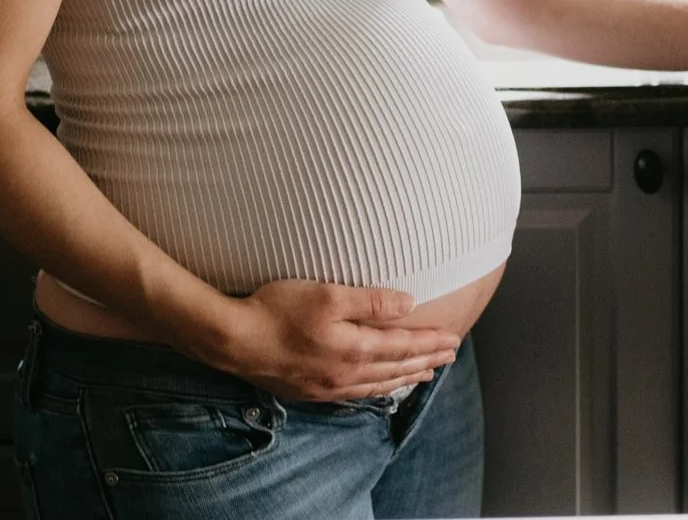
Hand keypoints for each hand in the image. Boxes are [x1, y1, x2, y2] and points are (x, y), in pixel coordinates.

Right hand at [189, 278, 459, 401]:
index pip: (403, 346)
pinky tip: (379, 388)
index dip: (430, 343)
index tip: (453, 340)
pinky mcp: (310, 391)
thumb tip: (409, 304)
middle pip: (396, 368)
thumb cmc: (278, 309)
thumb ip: (371, 302)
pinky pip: (356, 394)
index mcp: (354, 349)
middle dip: (425, 361)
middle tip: (449, 357)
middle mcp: (346, 374)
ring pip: (378, 385)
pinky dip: (377, 389)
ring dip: (405, 378)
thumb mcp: (329, 294)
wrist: (234, 340)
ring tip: (424, 375)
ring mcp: (327, 386)